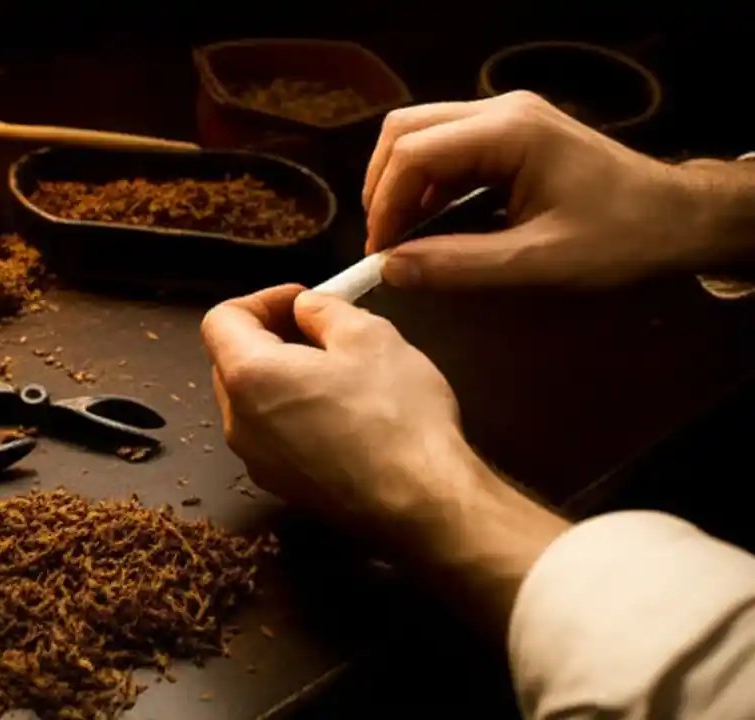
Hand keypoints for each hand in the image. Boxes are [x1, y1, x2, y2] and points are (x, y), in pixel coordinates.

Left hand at [202, 284, 475, 541]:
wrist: (423, 504)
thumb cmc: (397, 417)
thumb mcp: (369, 336)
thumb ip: (325, 311)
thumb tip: (306, 309)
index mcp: (248, 376)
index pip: (220, 319)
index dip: (261, 300)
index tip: (302, 301)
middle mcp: (239, 422)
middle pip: (230, 361)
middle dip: (270, 336)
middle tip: (320, 329)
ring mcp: (257, 460)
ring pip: (252, 401)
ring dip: (283, 376)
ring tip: (337, 370)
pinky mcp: (281, 485)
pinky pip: (273, 434)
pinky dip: (294, 412)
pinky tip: (342, 412)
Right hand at [363, 91, 754, 287]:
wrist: (678, 219)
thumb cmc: (619, 239)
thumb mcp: (535, 263)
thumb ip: (457, 265)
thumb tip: (391, 269)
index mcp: (509, 132)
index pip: (414, 152)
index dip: (386, 203)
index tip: (381, 252)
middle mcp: (502, 112)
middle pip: (407, 130)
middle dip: (385, 187)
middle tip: (386, 241)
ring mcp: (506, 118)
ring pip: (421, 136)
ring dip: (403, 185)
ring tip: (404, 238)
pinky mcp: (510, 134)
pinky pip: (447, 149)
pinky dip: (427, 185)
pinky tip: (431, 225)